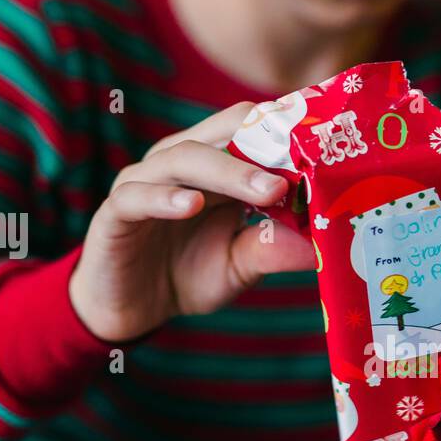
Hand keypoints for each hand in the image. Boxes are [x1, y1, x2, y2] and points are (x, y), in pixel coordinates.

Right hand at [69, 102, 314, 341]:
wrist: (131, 309)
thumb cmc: (187, 275)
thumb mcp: (241, 265)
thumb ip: (272, 249)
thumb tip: (323, 246)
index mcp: (214, 166)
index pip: (250, 130)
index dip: (285, 134)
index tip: (324, 147)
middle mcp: (180, 163)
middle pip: (224, 132)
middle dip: (266, 147)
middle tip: (303, 171)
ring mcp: (145, 182)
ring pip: (184, 157)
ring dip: (229, 171)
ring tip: (266, 192)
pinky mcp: (116, 212)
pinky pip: (138, 196)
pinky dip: (166, 198)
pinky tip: (192, 205)